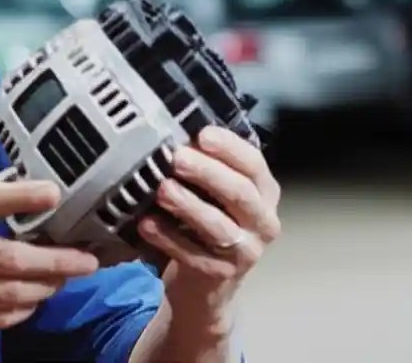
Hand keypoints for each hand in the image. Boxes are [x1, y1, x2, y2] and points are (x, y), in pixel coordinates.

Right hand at [0, 177, 100, 352]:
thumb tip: (8, 185)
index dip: (21, 197)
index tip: (53, 193)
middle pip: (9, 259)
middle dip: (55, 261)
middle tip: (86, 261)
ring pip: (10, 293)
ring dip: (44, 288)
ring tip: (63, 280)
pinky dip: (22, 309)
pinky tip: (32, 300)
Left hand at [137, 126, 281, 321]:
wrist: (207, 280)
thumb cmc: (209, 218)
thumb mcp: (215, 191)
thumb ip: (205, 164)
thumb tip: (175, 130)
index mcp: (264, 191)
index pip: (253, 163)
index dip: (229, 147)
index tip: (201, 134)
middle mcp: (263, 220)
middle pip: (239, 193)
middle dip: (206, 172)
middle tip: (176, 157)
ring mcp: (246, 250)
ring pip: (218, 226)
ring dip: (188, 205)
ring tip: (162, 190)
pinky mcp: (222, 274)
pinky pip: (193, 255)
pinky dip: (167, 238)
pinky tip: (146, 224)